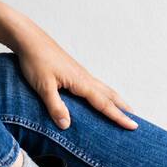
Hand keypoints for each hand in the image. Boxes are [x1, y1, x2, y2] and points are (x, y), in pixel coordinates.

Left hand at [9, 21, 137, 130]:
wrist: (30, 40)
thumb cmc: (36, 61)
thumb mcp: (43, 87)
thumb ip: (55, 106)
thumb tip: (67, 126)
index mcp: (81, 82)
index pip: (104, 103)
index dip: (118, 116)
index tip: (133, 126)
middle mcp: (84, 77)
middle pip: (109, 95)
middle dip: (123, 109)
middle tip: (136, 122)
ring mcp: (80, 73)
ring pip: (103, 89)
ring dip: (115, 100)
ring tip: (124, 110)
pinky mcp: (73, 72)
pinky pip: (94, 86)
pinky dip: (103, 94)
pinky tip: (98, 97)